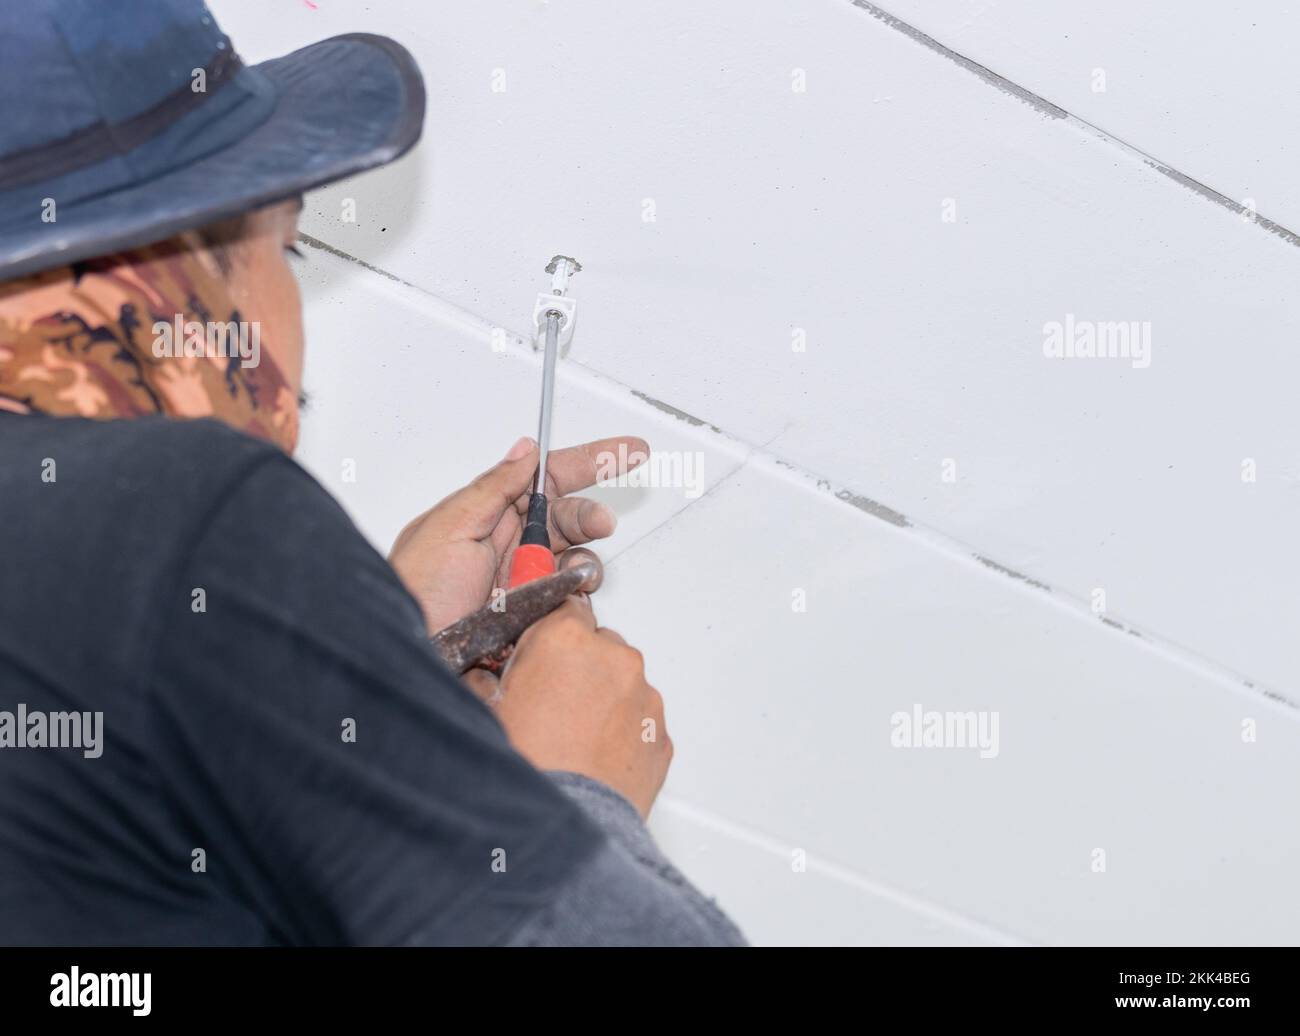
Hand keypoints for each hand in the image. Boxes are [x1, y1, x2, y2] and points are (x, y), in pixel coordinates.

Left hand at [390, 435, 647, 632]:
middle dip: (590, 517)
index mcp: (489, 515)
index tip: (629, 450)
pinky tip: (552, 607)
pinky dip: (572, 602)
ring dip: (578, 567)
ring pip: (577, 563)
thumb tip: (526, 451)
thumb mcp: (448, 528)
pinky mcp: (536, 618)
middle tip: (601, 523)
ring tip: (561, 580)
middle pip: (570, 518)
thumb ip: (492, 487)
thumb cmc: (415, 592)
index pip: (547, 478)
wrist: (415, 658)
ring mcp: (525, 584)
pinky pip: (572, 603)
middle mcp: (509, 547)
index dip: (590, 462)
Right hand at [492, 595, 671, 817]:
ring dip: (602, 699)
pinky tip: (593, 758)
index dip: (548, 633)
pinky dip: (622, 732)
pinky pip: (640, 720)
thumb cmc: (526, 769)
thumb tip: (483, 678)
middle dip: (577, 665)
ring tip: (571, 739)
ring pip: (622, 682)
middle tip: (549, 703)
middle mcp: (614, 660)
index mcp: (566, 640)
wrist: (563, 827)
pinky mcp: (661, 736)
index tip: (539, 650)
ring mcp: (645, 698)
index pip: (565, 607)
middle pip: (598, 644)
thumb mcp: (483, 712)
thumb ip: (482, 679)